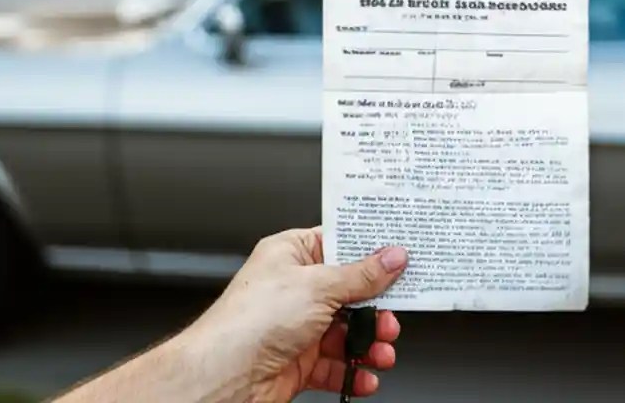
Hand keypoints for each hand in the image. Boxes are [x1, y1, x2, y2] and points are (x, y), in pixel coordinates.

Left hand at [182, 228, 407, 401]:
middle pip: (351, 294)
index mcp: (292, 254)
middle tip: (392, 319)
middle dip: (376, 310)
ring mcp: (298, 326)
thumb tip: (392, 257)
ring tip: (382, 353)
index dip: (372, 254)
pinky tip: (365, 375)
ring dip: (370, 344)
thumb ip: (361, 275)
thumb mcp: (318, 286)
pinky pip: (337, 365)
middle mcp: (295, 288)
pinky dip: (355, 372)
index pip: (341, 245)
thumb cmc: (248, 322)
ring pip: (348, 332)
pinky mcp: (299, 360)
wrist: (222, 378)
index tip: (401, 260)